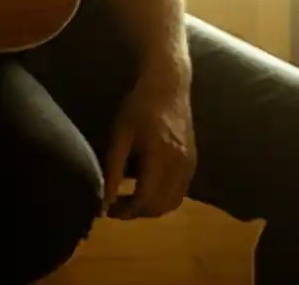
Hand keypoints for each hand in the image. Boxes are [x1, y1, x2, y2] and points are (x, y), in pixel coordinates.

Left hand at [103, 65, 196, 219]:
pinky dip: (163, 197)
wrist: (169, 85)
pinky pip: (180, 191)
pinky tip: (146, 185)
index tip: (108, 210)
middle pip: (160, 207)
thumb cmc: (139, 106)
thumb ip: (113, 169)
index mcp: (161, 158)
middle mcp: (180, 166)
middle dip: (137, 212)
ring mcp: (190, 165)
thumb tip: (106, 201)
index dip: (126, 211)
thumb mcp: (120, 135)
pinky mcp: (193, 161)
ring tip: (130, 198)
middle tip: (116, 205)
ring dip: (151, 207)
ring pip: (172, 202)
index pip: (146, 200)